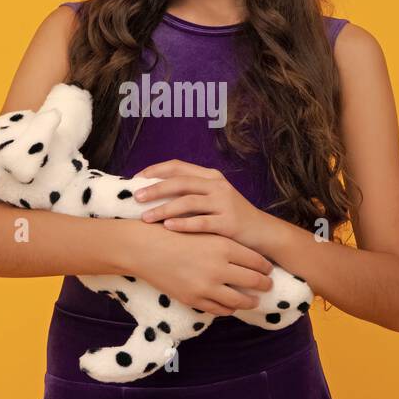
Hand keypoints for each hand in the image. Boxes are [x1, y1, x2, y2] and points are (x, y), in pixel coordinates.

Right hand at [125, 220, 273, 316]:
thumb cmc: (174, 234)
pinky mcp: (194, 299)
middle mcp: (218, 268)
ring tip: (255, 300)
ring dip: (250, 301)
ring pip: (239, 300)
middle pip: (253, 281)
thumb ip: (226, 242)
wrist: (146, 248)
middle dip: (264, 284)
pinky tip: (232, 306)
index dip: (265, 267)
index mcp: (223, 247)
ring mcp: (206, 287)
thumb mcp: (204, 231)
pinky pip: (219, 309)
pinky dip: (229, 309)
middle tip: (268, 285)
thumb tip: (248, 255)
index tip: (269, 269)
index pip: (256, 261)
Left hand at [132, 159, 271, 250]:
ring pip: (188, 202)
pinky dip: (183, 224)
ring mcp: (224, 203)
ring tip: (146, 217)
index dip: (155, 170)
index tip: (136, 179)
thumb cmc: (231, 217)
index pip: (179, 166)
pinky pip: (201, 222)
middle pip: (180, 182)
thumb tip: (155, 191)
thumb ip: (191, 192)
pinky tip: (167, 227)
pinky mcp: (229, 223)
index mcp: (211, 176)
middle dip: (155, 189)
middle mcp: (217, 186)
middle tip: (136, 197)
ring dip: (164, 208)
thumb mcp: (214, 198)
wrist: (262, 233)